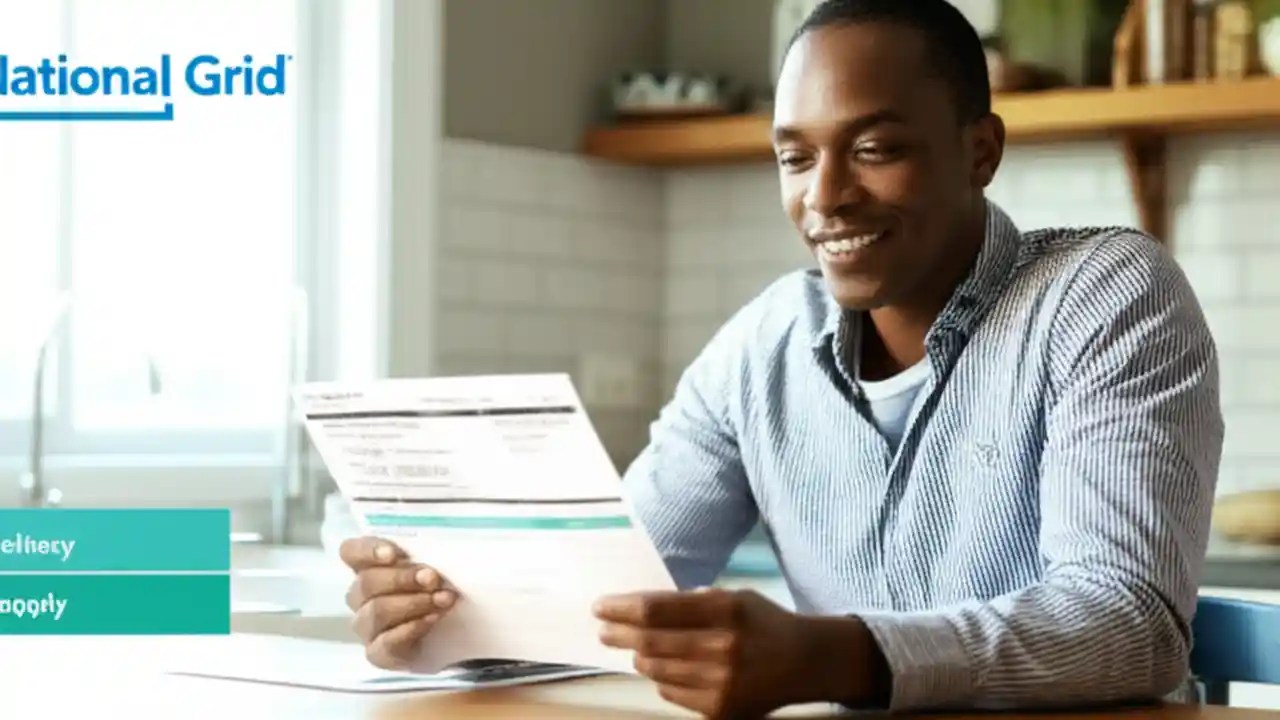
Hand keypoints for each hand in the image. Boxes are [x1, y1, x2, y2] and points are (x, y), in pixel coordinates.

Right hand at [339, 536, 457, 668]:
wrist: (459, 633)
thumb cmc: (441, 588)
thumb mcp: (440, 564)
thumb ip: (431, 552)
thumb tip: (442, 544)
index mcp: (369, 566)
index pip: (351, 552)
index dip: (368, 550)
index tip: (394, 554)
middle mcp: (361, 596)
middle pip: (366, 583)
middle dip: (402, 579)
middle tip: (433, 579)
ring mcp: (367, 627)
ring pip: (375, 612)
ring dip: (412, 603)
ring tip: (443, 600)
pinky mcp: (378, 654)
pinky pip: (385, 644)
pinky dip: (409, 630)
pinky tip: (430, 621)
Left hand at [593, 588, 887, 718]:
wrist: (805, 663)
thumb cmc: (763, 622)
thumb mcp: (734, 597)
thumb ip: (692, 601)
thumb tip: (640, 608)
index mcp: (724, 610)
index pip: (656, 610)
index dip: (621, 608)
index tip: (601, 606)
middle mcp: (722, 647)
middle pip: (649, 642)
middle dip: (618, 634)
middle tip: (604, 630)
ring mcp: (720, 683)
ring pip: (655, 670)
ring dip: (639, 658)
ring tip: (636, 649)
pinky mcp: (719, 710)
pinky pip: (670, 694)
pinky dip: (661, 680)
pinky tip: (666, 670)